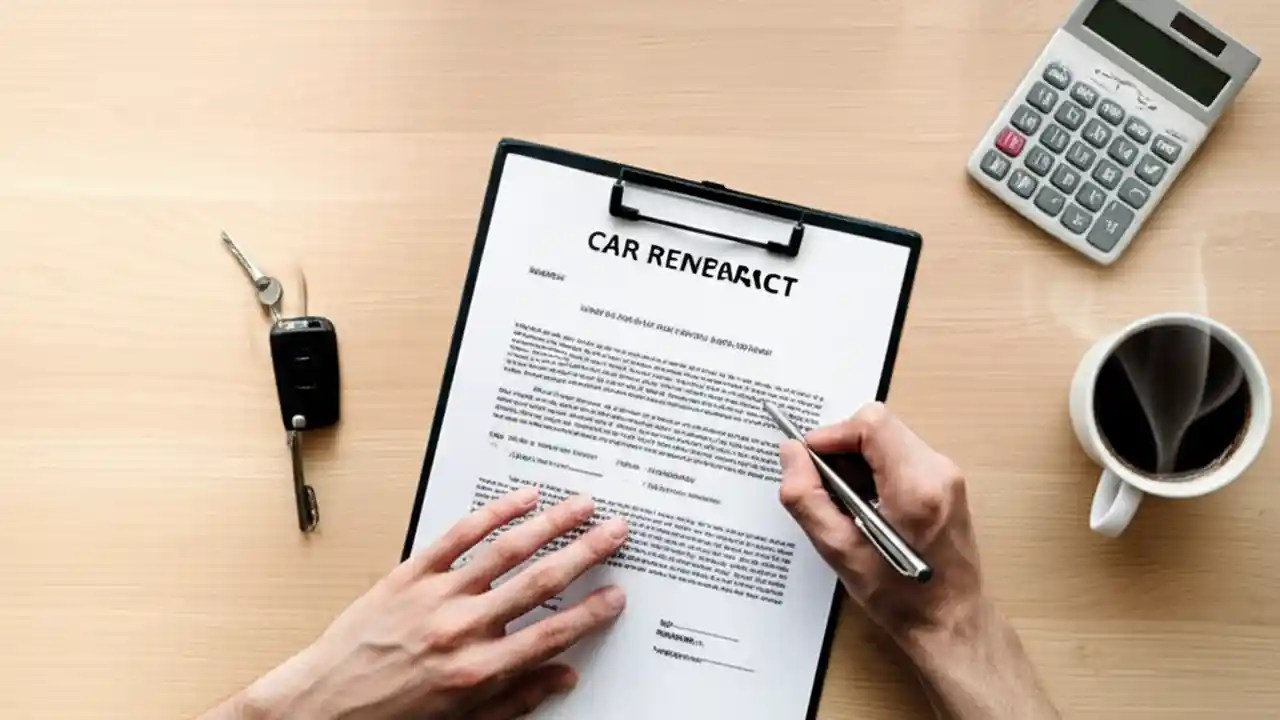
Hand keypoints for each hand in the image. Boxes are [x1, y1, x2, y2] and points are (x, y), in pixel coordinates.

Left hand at [208, 489, 627, 719]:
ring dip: (549, 524)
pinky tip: (521, 500)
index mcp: (476, 671)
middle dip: (585, 554)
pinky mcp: (408, 575)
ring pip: (505, 551)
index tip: (617, 595)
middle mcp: (461, 629)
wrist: (321, 708)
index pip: (551, 635)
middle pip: (538, 582)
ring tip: (581, 506)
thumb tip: (563, 675)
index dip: (591, 613)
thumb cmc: (390, 719)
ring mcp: (434, 597)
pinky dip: (493, 514)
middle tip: (616, 532)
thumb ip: (516, 697)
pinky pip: (458, 537)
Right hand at [778, 403, 980, 638]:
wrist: (952, 622)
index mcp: (915, 485)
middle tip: (823, 488)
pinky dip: (875, 471)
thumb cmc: (900, 598)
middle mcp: (938, 471)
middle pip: (879, 428)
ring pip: (889, 440)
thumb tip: (791, 454)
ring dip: (858, 462)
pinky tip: (865, 508)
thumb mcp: (840, 551)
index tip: (808, 461)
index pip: (871, 424)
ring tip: (844, 505)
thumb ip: (808, 498)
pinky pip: (902, 457)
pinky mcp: (947, 484)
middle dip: (843, 450)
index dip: (832, 435)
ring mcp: (947, 476)